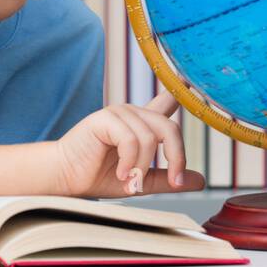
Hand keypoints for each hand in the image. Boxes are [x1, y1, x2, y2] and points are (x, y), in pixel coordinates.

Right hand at [51, 86, 206, 197]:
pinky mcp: (105, 118)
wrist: (66, 179)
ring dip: (143, 167)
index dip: (184, 90)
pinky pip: (132, 139)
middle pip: (170, 127)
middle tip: (174, 182)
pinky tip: (122, 174)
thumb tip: (200, 180)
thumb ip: (168, 178)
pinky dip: (130, 162)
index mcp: (143, 124)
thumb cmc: (99, 176)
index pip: (168, 100)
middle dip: (177, 157)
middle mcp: (134, 113)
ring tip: (130, 181)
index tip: (197, 83)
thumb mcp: (142, 181)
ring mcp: (119, 113)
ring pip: (150, 138)